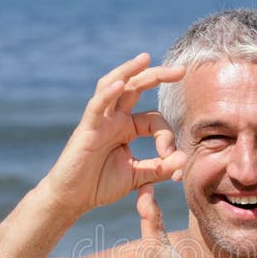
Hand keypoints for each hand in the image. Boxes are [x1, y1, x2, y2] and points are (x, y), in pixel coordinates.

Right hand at [40, 53, 186, 216]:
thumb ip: (160, 168)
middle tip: (181, 70)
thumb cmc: (100, 185)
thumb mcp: (138, 177)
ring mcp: (99, 121)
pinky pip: (97, 106)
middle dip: (158, 76)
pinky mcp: (87, 129)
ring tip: (145, 58)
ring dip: (129, 70)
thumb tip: (183, 158)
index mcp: (127, 128)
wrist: (73, 199)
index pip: (155, 119)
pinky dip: (108, 93)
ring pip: (114, 86)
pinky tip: (122, 82)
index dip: (168, 137)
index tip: (172, 159)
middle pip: (136, 88)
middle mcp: (114, 119)